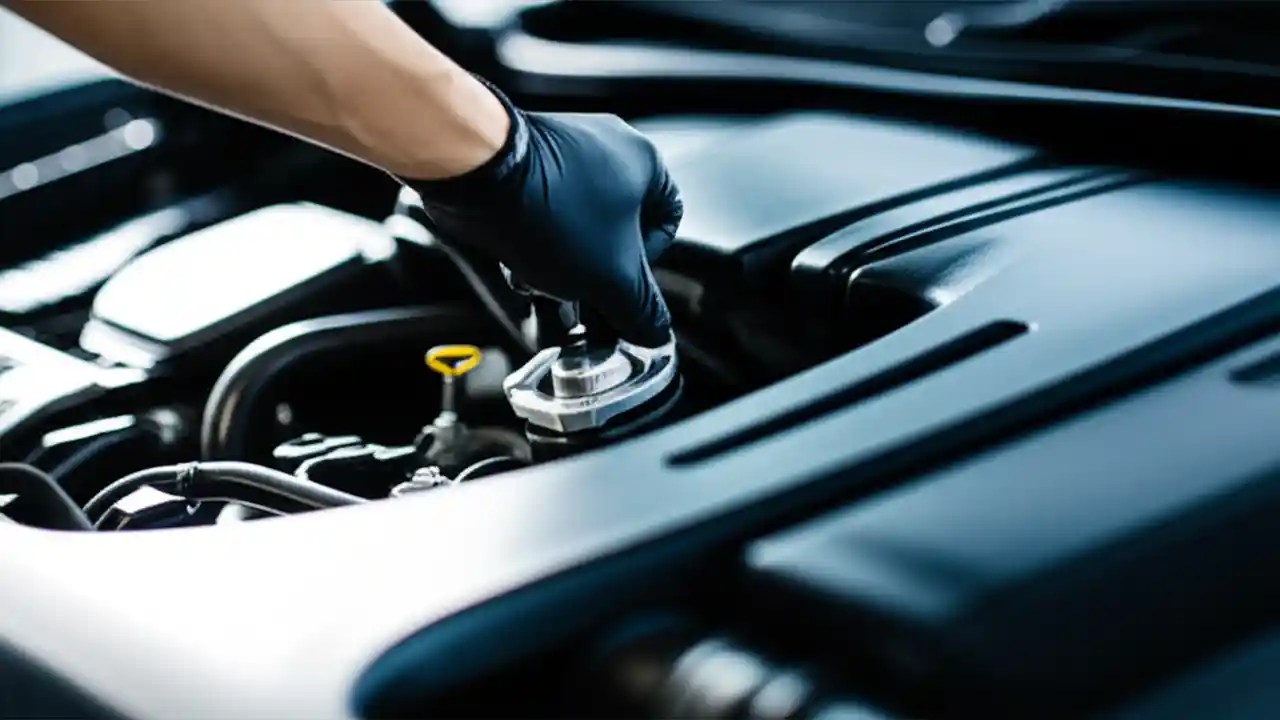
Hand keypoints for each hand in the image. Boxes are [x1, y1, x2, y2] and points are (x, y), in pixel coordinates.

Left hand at [406, 82, 682, 347]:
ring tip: (541, 284)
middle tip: (581, 298)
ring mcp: (560, 151)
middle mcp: (605, 149)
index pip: (669, 220)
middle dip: (593, 271)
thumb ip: (639, 310)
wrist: (476, 172)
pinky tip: (515, 267)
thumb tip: (653, 332)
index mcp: (643, 163)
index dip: (650, 261)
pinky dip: (530, 244)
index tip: (625, 282)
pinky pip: (538, 212)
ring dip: (559, 264)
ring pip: (573, 225)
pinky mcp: (522, 163)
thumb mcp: (611, 278)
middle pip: (614, 229)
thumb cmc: (553, 209)